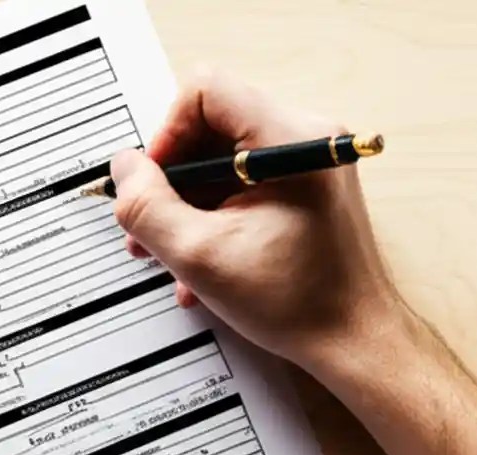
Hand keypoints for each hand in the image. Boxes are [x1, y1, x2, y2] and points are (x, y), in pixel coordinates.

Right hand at [109, 70, 403, 370]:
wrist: (352, 341)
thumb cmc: (298, 303)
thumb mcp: (198, 255)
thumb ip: (147, 206)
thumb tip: (124, 169)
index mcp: (289, 140)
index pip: (206, 92)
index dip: (165, 136)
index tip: (152, 182)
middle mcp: (305, 139)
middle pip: (209, 126)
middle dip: (169, 179)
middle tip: (149, 223)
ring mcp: (308, 162)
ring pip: (221, 158)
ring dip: (185, 204)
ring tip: (167, 251)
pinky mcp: (304, 186)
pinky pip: (240, 182)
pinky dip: (211, 215)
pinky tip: (199, 260)